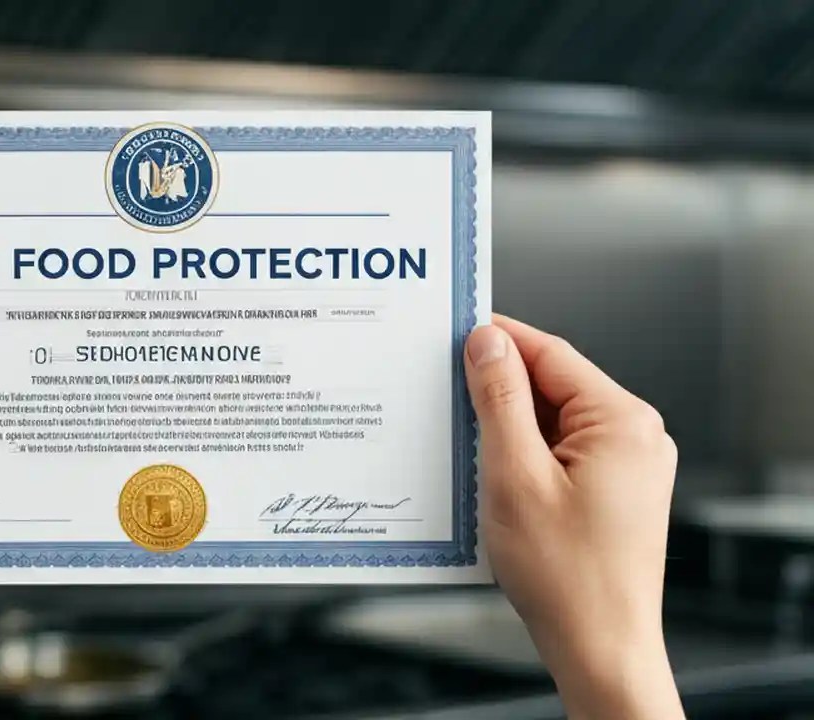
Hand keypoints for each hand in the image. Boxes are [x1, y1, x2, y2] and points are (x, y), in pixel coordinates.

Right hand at [465, 315, 682, 719]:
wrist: (600, 649)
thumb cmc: (566, 577)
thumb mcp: (514, 476)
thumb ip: (499, 400)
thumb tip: (488, 342)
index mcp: (622, 422)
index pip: (551, 354)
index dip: (498, 339)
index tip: (454, 330)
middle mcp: (636, 437)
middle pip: (553, 387)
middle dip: (497, 389)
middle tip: (442, 390)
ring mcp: (630, 467)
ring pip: (554, 422)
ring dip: (507, 427)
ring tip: (462, 443)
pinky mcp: (616, 493)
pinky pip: (562, 453)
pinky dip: (523, 455)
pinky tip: (488, 473)